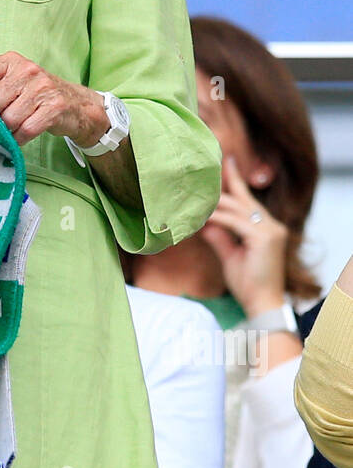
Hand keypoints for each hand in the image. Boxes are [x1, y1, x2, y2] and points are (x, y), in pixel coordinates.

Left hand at [0, 52, 106, 147]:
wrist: (76, 105)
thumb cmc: (35, 95)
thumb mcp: (13, 81)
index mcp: (11, 61)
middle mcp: (27, 70)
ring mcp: (43, 88)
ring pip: (9, 119)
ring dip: (6, 130)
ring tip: (9, 128)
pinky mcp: (54, 108)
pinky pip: (25, 130)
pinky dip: (19, 138)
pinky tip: (19, 136)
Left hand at [198, 154, 288, 316]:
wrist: (262, 305)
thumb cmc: (249, 285)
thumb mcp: (230, 256)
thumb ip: (220, 238)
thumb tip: (205, 223)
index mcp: (267, 228)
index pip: (248, 200)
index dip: (235, 181)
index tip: (224, 162)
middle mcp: (272, 225)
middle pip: (243, 199)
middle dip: (223, 183)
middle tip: (203, 170)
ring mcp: (271, 231)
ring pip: (237, 208)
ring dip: (214, 202)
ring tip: (194, 193)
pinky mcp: (265, 238)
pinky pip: (235, 222)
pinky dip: (217, 218)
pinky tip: (201, 215)